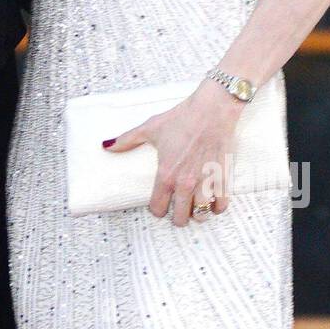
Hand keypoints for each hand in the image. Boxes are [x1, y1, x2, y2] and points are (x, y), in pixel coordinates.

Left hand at [109, 81, 245, 226]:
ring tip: (195, 208)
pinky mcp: (222, 177)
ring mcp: (205, 182)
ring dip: (197, 214)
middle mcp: (185, 183)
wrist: (211, 110)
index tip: (159, 206)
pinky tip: (213, 204)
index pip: (158, 208)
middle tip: (177, 211)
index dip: (157, 210)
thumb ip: (127, 140)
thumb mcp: (150, 128)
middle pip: (180, 217)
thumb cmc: (181, 118)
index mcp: (166, 174)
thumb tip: (106, 145)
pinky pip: (221, 204)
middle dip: (177, 217)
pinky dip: (217, 208)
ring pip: (201, 215)